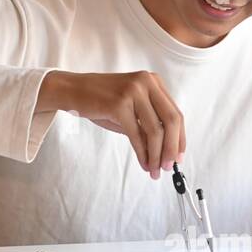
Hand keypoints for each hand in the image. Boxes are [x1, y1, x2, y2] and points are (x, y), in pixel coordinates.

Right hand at [36, 70, 184, 178]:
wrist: (72, 90)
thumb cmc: (100, 100)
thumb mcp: (130, 107)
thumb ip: (147, 122)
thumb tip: (165, 151)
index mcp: (152, 81)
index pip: (175, 112)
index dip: (180, 137)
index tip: (178, 156)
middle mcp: (146, 83)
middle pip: (171, 120)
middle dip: (172, 148)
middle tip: (169, 167)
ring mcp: (133, 92)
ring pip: (155, 130)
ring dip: (157, 155)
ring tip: (155, 170)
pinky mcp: (119, 105)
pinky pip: (137, 135)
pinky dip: (142, 153)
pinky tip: (144, 164)